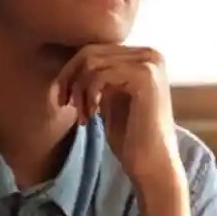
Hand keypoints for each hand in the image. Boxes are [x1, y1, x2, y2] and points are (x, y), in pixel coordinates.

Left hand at [52, 45, 181, 190]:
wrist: (153, 165)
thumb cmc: (131, 138)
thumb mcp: (109, 99)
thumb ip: (98, 77)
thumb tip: (70, 63)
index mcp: (143, 57)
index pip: (94, 50)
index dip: (71, 73)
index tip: (63, 99)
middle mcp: (150, 54)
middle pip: (91, 52)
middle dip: (71, 80)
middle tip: (68, 106)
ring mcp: (150, 63)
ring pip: (92, 63)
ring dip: (79, 91)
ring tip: (84, 117)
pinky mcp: (145, 76)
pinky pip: (100, 74)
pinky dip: (89, 95)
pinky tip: (93, 115)